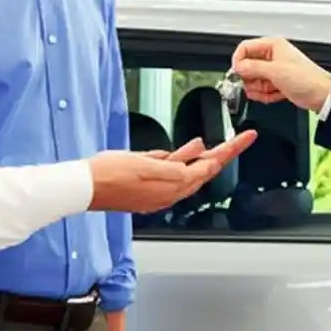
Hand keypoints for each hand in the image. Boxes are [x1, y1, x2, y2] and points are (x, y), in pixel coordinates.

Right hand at [86, 131, 257, 212]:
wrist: (85, 187)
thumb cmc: (111, 175)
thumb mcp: (146, 164)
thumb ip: (175, 164)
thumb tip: (198, 160)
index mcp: (172, 186)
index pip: (210, 167)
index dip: (230, 150)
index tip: (246, 138)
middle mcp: (169, 192)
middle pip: (203, 171)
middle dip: (221, 155)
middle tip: (238, 140)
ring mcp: (158, 191)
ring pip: (187, 172)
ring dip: (199, 158)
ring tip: (210, 145)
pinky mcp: (147, 188)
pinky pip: (172, 174)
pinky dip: (180, 162)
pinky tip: (183, 153)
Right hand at [231, 37, 330, 112]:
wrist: (321, 95)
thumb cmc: (306, 78)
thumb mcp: (275, 71)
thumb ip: (253, 68)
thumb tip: (237, 67)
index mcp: (272, 46)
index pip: (245, 48)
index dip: (238, 61)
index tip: (237, 74)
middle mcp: (272, 56)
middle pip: (247, 66)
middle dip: (250, 79)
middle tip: (255, 86)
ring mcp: (274, 70)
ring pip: (253, 79)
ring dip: (258, 89)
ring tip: (268, 91)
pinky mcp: (277, 82)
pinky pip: (262, 89)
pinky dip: (265, 95)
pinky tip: (275, 95)